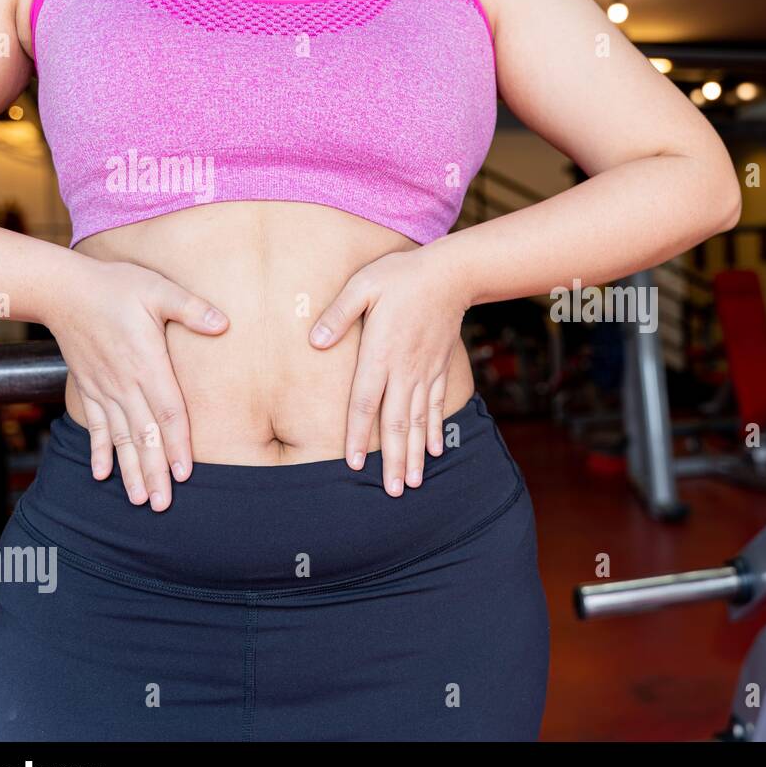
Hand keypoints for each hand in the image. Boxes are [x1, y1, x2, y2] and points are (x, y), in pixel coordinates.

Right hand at [47, 258, 228, 510]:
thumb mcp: (158, 289)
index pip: (168, 413)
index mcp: (146, 365)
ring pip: (119, 438)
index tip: (183, 474)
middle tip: (161, 505)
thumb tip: (224, 324)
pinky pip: (94, 426)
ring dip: (130, 470)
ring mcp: (103, 389)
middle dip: (154, 472)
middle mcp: (123, 385)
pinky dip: (99, 451)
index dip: (177, 445)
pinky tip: (102, 475)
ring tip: (138, 500)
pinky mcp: (88, 387)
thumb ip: (191, 308)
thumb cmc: (116, 286)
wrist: (63, 288)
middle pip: (144, 436)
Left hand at [309, 248, 467, 494]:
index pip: (365, 402)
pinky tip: (434, 450)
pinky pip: (437, 405)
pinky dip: (434, 429)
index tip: (353, 463)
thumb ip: (338, 314)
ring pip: (418, 420)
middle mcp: (405, 369)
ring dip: (415, 453)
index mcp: (381, 353)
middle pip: (396, 422)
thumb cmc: (400, 276)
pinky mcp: (439, 368)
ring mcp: (425, 372)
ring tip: (412, 482)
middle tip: (392, 492)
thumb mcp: (363, 285)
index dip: (357, 434)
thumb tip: (314, 340)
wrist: (450, 274)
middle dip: (393, 459)